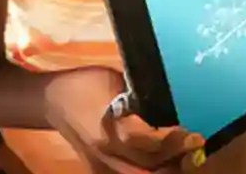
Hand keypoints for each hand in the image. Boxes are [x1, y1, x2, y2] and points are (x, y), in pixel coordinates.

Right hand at [47, 68, 202, 172]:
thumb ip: (139, 96)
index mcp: (109, 130)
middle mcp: (106, 155)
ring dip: (164, 172)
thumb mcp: (114, 81)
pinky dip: (148, 173)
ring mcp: (101, 167)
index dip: (174, 143)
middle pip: (148, 168)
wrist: (51, 100)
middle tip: (194, 147)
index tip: (194, 135)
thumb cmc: (84, 84)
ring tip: (181, 158)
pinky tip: (161, 165)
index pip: (149, 144)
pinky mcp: (98, 171)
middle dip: (175, 160)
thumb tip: (170, 100)